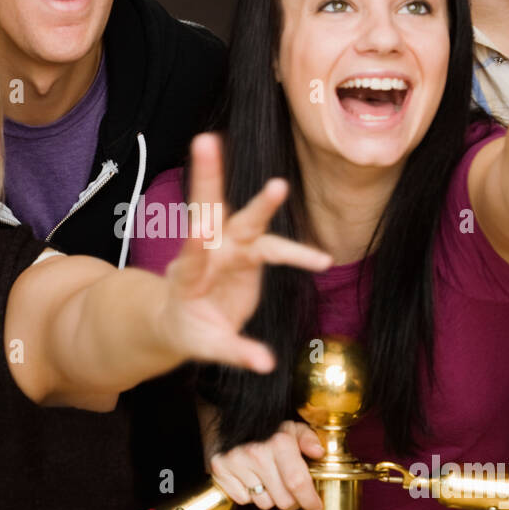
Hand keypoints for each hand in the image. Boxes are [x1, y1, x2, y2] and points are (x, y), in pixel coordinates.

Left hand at [159, 133, 332, 371]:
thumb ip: (234, 351)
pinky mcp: (251, 254)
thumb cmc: (189, 328)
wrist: (185, 319)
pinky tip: (323, 261)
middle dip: (209, 179)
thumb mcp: (204, 346)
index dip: (195, 247)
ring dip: (262, 203)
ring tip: (279, 185)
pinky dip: (300, 256)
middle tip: (206, 144)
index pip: (190, 257)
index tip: (198, 234)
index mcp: (187, 274)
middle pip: (209, 212)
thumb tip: (265, 364)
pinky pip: (278, 250)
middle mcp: (207, 252)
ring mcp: (230, 248)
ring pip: (246, 220)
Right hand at [210, 421, 323, 509]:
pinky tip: (249, 477)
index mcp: (279, 442)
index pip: (298, 482)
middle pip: (283, 500)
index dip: (310, 500)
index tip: (316, 507)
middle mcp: (257, 454)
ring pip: (263, 503)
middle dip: (292, 501)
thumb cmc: (265, 427)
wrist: (228, 416)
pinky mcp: (220, 470)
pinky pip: (242, 499)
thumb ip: (308, 439)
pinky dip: (248, 493)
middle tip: (291, 491)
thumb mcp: (290, 427)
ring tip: (267, 479)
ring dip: (269, 497)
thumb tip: (318, 452)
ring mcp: (236, 462)